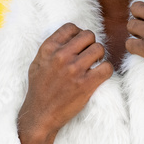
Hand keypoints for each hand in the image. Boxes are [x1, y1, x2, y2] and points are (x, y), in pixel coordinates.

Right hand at [17, 22, 112, 143]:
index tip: (78, 45)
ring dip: (99, 57)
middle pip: (89, 35)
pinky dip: (106, 70)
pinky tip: (99, 76)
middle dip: (91, 44)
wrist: (40, 115)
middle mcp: (61, 56)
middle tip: (88, 56)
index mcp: (48, 49)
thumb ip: (51, 48)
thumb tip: (68, 37)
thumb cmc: (39, 90)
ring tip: (93, 66)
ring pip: (99, 49)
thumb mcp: (37, 63)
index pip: (71, 27)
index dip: (78, 34)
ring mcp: (74, 70)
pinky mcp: (86, 84)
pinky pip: (107, 67)